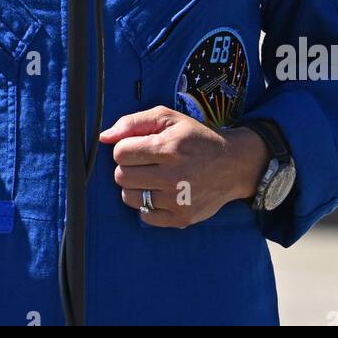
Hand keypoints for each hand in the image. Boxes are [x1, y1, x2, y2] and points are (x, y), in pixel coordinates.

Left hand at [99, 106, 269, 227]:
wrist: (232, 165)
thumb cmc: (195, 138)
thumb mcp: (168, 118)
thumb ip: (133, 122)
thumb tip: (104, 137)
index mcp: (169, 147)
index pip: (120, 152)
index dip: (125, 148)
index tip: (139, 147)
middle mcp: (173, 176)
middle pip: (121, 176)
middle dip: (128, 167)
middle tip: (145, 163)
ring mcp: (177, 200)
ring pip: (129, 197)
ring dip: (135, 186)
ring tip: (152, 177)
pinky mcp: (181, 218)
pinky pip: (144, 216)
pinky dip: (147, 205)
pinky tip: (161, 193)